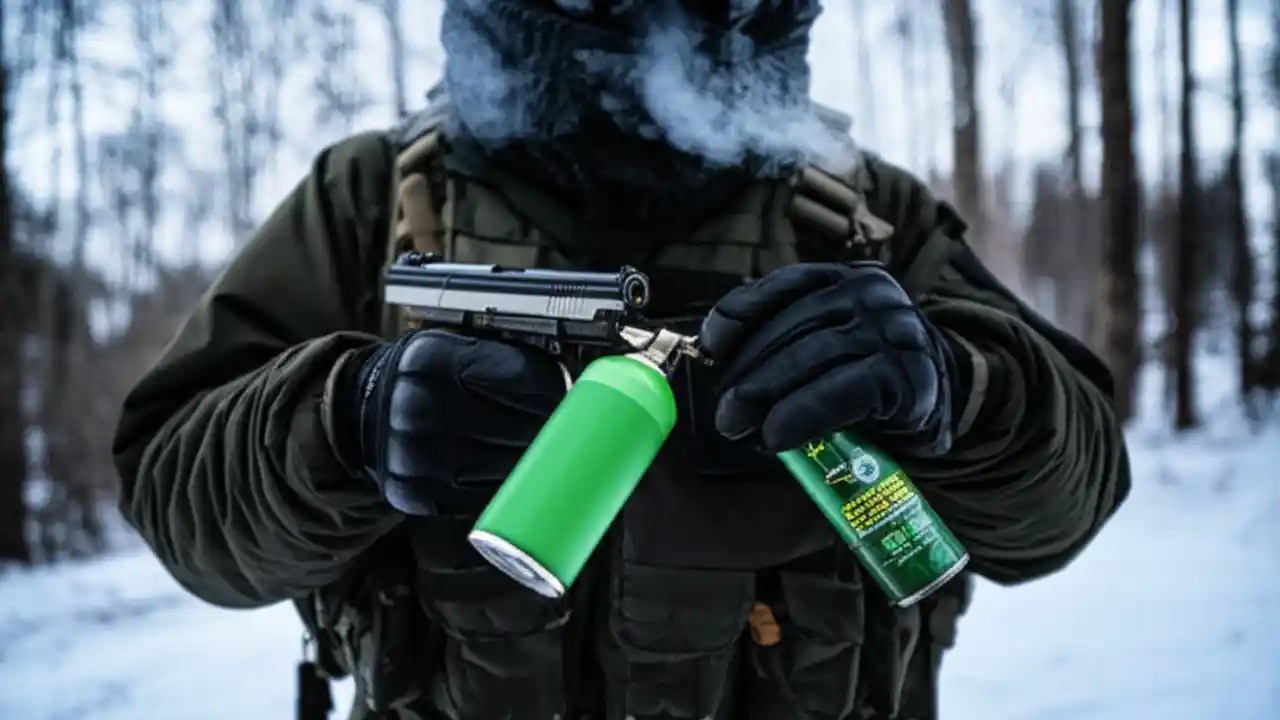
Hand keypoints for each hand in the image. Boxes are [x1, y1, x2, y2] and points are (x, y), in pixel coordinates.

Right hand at [334, 330, 566, 515]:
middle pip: (515, 425)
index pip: (516, 376)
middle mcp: (416, 405)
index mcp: (429, 358)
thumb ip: (495, 356)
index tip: (568, 394)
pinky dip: (507, 487)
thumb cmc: (419, 377)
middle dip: (550, 428)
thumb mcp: (447, 348)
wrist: (358, 412)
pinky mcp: (416, 493)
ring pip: (504, 466)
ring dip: (536, 463)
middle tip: (569, 427)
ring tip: (549, 452)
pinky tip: (519, 476)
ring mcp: (414, 455)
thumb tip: (567, 381)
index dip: (552, 388)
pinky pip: (483, 496)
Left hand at [698, 262, 954, 455]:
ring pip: (810, 358)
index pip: (782, 287)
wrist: (949, 404)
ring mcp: (892, 329)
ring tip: (737, 428)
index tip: (708, 348)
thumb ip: (789, 343)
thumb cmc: (873, 377)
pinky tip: (775, 437)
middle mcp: (871, 293)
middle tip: (722, 414)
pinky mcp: (907, 372)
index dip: (738, 315)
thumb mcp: (833, 345)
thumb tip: (719, 370)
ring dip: (763, 397)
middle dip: (746, 373)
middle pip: (790, 328)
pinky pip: (841, 392)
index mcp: (846, 278)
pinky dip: (801, 416)